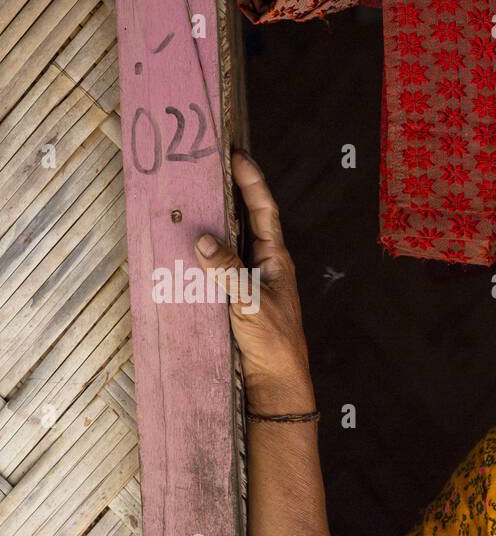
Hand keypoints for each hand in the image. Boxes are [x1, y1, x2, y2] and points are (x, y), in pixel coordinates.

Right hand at [194, 150, 314, 413]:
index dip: (251, 182)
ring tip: (184, 198)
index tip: (236, 155)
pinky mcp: (233, 297)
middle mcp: (263, 264)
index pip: (264, 211)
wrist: (275, 380)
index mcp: (276, 259)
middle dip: (225, 194)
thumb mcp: (250, 302)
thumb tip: (203, 238)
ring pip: (226, 243)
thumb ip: (228, 270)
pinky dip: (198, 255)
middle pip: (243, 220)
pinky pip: (213, 267)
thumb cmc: (273, 342)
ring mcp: (247, 280)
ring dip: (208, 223)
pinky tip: (179, 246)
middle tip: (202, 168)